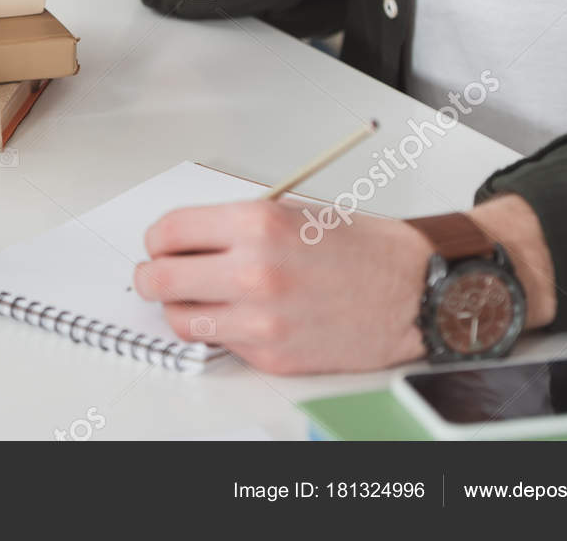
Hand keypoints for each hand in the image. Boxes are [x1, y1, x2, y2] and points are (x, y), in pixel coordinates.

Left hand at [132, 194, 555, 374]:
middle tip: (157, 274)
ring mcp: (261, 319)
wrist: (413, 290)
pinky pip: (220, 343)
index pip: (168, 232)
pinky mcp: (272, 354)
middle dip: (152, 275)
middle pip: (160, 279)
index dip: (158, 239)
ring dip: (179, 308)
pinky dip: (219, 330)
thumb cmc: (357, 247)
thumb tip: (180, 240)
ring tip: (196, 297)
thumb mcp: (287, 211)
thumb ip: (230, 225)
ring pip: (180, 319)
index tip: (160, 244)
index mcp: (255, 224)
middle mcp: (254, 271)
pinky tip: (238, 314)